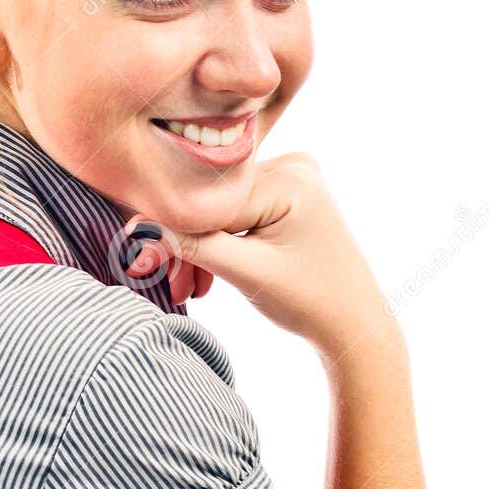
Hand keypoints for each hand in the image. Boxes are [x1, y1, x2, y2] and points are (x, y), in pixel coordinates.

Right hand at [122, 154, 395, 354]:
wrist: (353, 323)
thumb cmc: (310, 301)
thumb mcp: (246, 273)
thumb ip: (193, 246)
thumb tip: (140, 232)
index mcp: (291, 177)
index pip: (211, 201)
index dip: (169, 233)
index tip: (135, 260)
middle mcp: (293, 165)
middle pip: (213, 205)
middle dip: (183, 246)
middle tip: (150, 280)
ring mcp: (291, 177)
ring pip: (220, 212)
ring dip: (197, 250)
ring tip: (185, 290)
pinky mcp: (286, 194)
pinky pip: (236, 215)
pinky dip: (219, 244)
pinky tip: (203, 276)